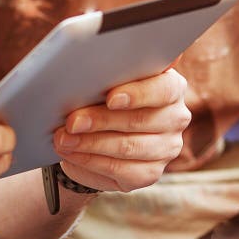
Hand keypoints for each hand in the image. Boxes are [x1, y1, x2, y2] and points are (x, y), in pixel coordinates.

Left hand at [52, 67, 189, 191]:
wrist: (97, 126)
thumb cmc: (101, 91)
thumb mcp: (105, 77)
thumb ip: (107, 72)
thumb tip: (86, 65)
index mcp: (170, 85)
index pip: (163, 90)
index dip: (138, 95)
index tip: (111, 99)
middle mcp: (174, 117)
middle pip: (140, 120)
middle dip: (100, 121)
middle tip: (72, 122)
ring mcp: (166, 148)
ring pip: (128, 147)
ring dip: (91, 144)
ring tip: (63, 139)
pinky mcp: (151, 172)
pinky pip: (121, 170)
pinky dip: (91, 161)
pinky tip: (71, 154)